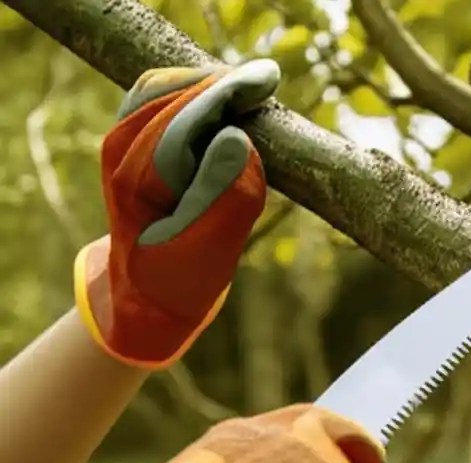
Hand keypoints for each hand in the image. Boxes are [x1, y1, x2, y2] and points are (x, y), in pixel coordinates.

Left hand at [78, 59, 280, 368]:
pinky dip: (200, 93)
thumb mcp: (211, 249)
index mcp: (133, 180)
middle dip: (219, 86)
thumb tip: (239, 137)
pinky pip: (167, 97)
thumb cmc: (183, 276)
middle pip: (171, 94)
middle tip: (267, 81)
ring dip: (209, 86)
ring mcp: (124, 141)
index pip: (181, 123)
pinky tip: (232, 103)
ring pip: (165, 88)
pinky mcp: (137, 138)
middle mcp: (119, 150)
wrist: (148, 291)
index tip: (267, 79)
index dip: (225, 97)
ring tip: (253, 93)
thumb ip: (227, 196)